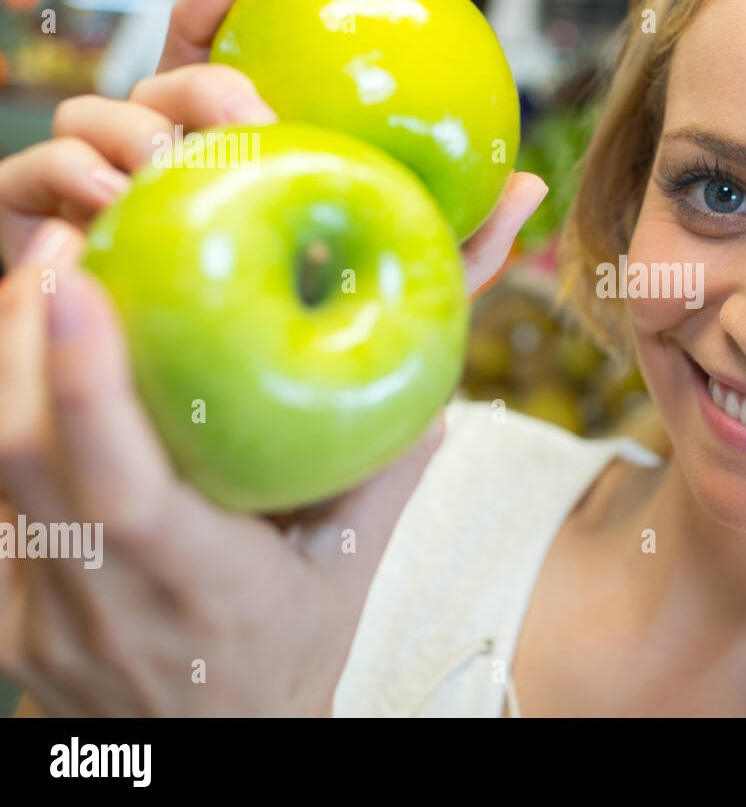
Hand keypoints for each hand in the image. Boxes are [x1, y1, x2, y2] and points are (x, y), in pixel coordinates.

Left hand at [0, 0, 547, 714]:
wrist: (220, 754)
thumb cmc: (298, 646)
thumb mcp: (357, 557)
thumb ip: (395, 451)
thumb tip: (452, 342)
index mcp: (208, 590)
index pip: (127, 491)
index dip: (89, 386)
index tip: (78, 278)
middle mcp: (107, 606)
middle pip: (23, 457)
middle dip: (26, 336)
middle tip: (73, 241)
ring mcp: (38, 615)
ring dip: (7, 361)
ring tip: (50, 281)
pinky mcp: (0, 614)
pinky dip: (4, 410)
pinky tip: (31, 359)